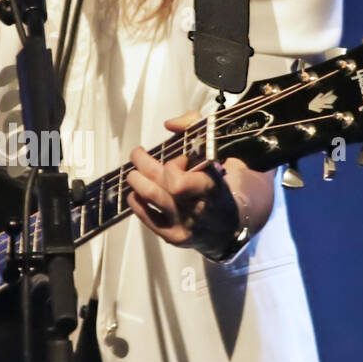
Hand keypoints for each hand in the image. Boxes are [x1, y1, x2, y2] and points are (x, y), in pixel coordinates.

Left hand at [125, 108, 242, 254]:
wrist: (229, 225)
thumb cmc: (217, 183)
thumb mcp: (215, 151)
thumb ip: (195, 127)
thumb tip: (169, 124)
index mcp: (211, 187)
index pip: (181, 180)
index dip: (173, 166)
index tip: (178, 159)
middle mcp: (198, 208)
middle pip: (162, 185)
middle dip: (144, 164)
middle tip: (138, 154)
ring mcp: (185, 224)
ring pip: (152, 198)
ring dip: (137, 181)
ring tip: (133, 174)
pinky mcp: (173, 236)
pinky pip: (147, 218)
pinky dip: (137, 202)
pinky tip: (134, 193)